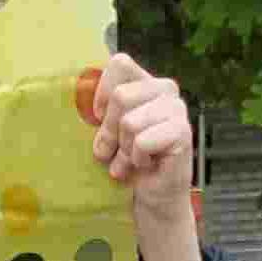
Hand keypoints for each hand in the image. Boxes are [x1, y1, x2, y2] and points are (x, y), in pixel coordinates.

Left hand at [92, 52, 204, 260]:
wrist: (152, 197)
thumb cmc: (127, 162)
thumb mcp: (107, 132)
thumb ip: (100, 112)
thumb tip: (78, 105)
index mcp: (145, 82)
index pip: (120, 63)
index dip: (102, 91)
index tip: (96, 117)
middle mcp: (165, 89)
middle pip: (120, 96)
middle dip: (109, 131)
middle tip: (111, 152)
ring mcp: (177, 109)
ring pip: (130, 122)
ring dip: (124, 150)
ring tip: (129, 162)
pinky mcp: (183, 131)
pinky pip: (143, 141)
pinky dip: (137, 159)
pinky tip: (145, 165)